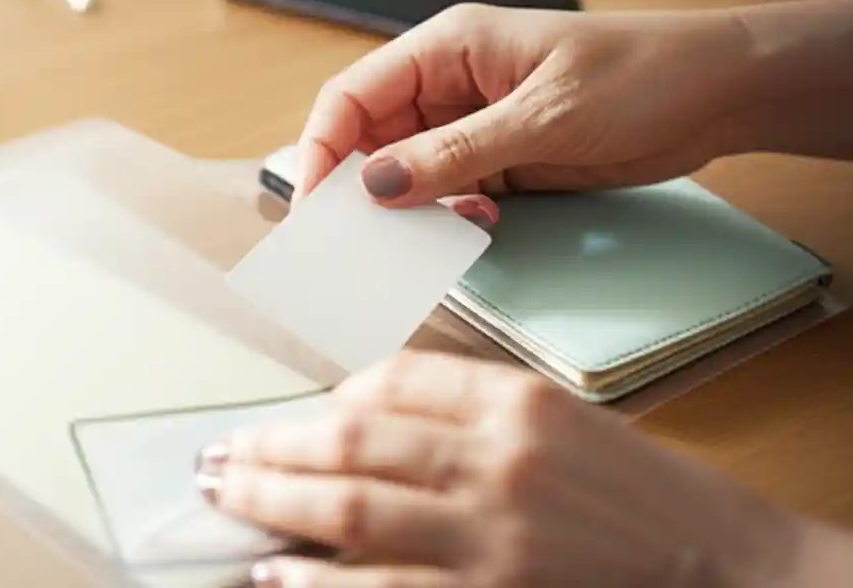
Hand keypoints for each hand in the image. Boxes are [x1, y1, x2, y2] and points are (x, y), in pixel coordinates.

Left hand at [196, 352, 815, 587]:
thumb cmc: (642, 494)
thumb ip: (464, 410)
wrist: (726, 569)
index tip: (290, 416)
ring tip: (225, 498)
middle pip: (351, 437)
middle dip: (270, 447)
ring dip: (271, 502)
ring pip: (349, 509)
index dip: (325, 398)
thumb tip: (358, 411)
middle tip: (218, 455)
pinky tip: (278, 574)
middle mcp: (498, 460)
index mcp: (515, 402)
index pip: (391, 379)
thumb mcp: (560, 420)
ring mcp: (492, 537)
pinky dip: (319, 582)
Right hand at [293, 3, 764, 205]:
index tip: (314, 205)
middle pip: (371, 140)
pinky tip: (473, 228)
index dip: (322, 149)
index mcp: (448, 48)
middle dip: (358, 189)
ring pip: (406, 174)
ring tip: (415, 242)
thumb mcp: (541, 116)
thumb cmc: (642, 74)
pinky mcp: (502, 162)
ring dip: (405, 210)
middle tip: (354, 241)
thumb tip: (374, 184)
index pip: (353, 96)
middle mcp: (451, 86)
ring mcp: (475, 126)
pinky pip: (450, 195)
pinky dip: (448, 219)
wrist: (719, 94)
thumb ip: (454, 153)